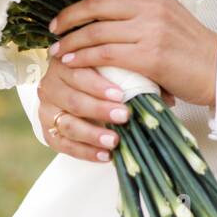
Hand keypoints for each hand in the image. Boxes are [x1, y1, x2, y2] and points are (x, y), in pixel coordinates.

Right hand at [36, 54, 175, 162]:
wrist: (77, 89)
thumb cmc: (107, 75)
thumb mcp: (119, 70)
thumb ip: (138, 77)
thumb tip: (170, 100)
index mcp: (68, 60)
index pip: (79, 70)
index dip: (98, 84)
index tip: (121, 95)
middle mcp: (51, 82)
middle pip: (72, 98)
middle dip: (99, 109)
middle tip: (123, 116)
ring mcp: (46, 107)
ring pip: (67, 123)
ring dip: (92, 133)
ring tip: (115, 141)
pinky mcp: (47, 129)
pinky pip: (62, 144)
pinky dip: (85, 151)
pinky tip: (105, 156)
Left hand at [47, 0, 216, 107]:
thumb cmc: (189, 45)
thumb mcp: (167, 14)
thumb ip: (139, 7)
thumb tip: (100, 6)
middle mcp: (151, 6)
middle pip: (96, 3)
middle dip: (68, 15)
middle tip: (53, 26)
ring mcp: (150, 30)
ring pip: (96, 31)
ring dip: (70, 41)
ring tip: (57, 50)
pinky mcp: (149, 56)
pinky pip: (104, 54)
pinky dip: (83, 58)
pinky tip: (72, 63)